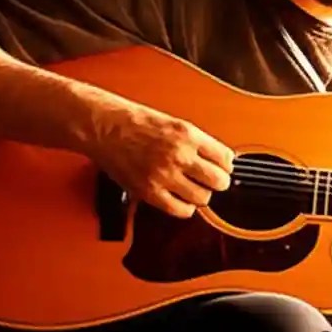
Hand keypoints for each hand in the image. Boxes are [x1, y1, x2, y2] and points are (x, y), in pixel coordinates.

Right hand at [87, 101, 233, 218]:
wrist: (105, 127)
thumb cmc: (135, 121)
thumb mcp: (174, 122)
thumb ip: (195, 141)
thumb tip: (216, 157)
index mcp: (188, 134)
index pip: (226, 157)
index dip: (226, 164)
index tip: (222, 166)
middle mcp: (179, 155)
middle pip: (219, 181)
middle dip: (219, 182)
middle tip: (212, 181)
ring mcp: (164, 175)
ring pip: (202, 198)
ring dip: (201, 195)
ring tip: (194, 189)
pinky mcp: (149, 191)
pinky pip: (180, 210)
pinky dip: (185, 208)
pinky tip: (180, 200)